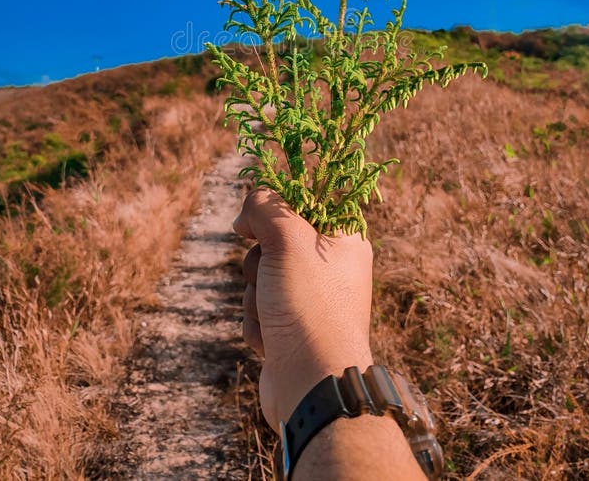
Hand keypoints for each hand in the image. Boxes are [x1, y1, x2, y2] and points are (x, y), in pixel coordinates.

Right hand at [233, 188, 373, 432]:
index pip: (305, 205)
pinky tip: (270, 340)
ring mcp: (311, 300)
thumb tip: (244, 216)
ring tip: (273, 315)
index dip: (276, 212)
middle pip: (274, 242)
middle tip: (269, 275)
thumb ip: (264, 208)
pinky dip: (257, 322)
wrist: (312, 384)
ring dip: (255, 295)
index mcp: (344, 240)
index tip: (258, 222)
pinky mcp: (291, 329)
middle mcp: (331, 268)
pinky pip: (259, 309)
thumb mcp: (287, 238)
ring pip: (260, 276)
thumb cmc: (309, 305)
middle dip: (259, 261)